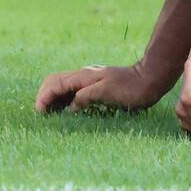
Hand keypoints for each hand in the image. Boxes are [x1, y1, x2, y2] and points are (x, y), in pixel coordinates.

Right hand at [35, 62, 165, 113]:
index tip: (40, 113)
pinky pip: (73, 90)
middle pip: (55, 81)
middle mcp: (83, 75)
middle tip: (42, 114)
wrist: (149, 79)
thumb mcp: (106, 92)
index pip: (55, 83)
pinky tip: (66, 111)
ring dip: (53, 98)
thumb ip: (84, 97)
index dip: (44, 97)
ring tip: (50, 115)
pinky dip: (64, 100)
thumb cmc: (130, 88)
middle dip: (44, 96)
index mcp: (83, 75)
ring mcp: (89, 79)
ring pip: (63, 85)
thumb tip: (68, 107)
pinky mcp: (95, 85)